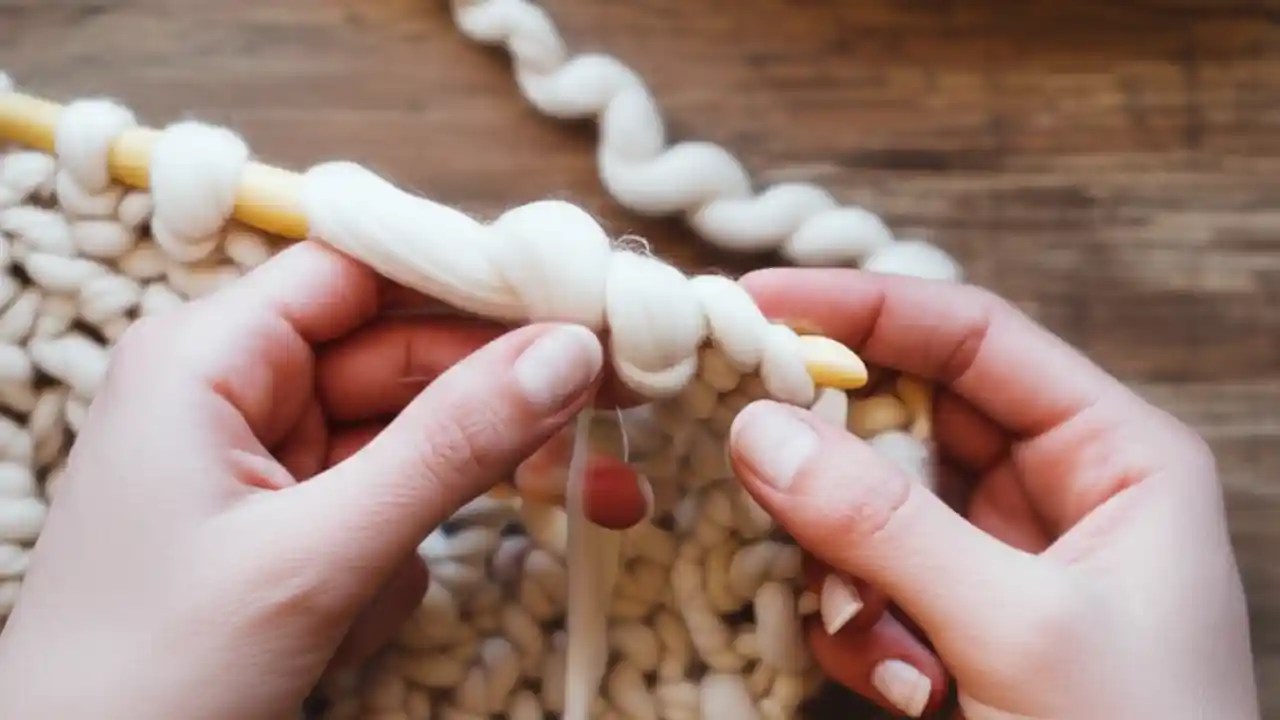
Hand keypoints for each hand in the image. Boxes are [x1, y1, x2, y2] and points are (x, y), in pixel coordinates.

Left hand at [0, 242, 609, 719]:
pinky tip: (360, 621)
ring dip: (456, 492)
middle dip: (500, 395)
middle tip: (620, 402)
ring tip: (540, 518)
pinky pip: (382, 503)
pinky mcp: (285, 527)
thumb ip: (450, 446)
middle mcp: (235, 391)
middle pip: (403, 351)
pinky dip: (403, 553)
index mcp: (208, 356)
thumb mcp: (318, 554)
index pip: (363, 269)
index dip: (474, 274)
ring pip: (405, 435)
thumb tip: (569, 353)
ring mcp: (262, 463)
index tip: (582, 293)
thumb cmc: (154, 676)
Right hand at [727, 269, 1258, 718]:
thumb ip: (884, 525)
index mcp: (1115, 454)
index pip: (973, 336)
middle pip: (910, 418)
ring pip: (874, 505)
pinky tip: (899, 685)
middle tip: (752, 455)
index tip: (757, 306)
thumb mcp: (1015, 629)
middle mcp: (1058, 490)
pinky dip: (853, 626)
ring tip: (870, 637)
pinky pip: (868, 581)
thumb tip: (760, 432)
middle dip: (838, 459)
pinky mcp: (956, 621)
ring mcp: (1001, 559)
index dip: (865, 310)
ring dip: (844, 565)